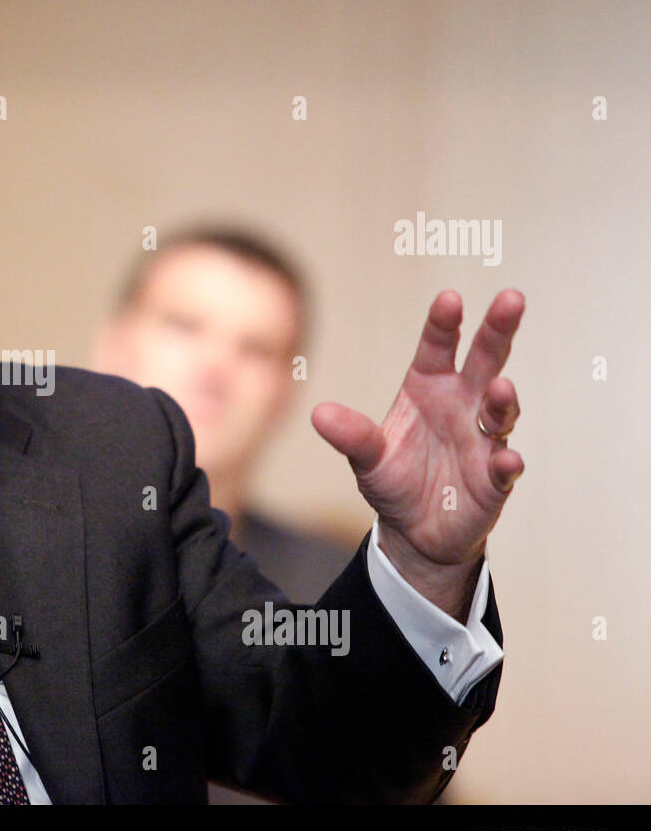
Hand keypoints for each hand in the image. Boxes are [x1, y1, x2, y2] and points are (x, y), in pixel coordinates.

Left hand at [311, 290, 524, 615]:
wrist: (415, 531)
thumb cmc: (394, 480)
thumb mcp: (367, 458)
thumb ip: (351, 435)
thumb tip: (320, 415)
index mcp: (428, 389)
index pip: (437, 348)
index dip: (444, 324)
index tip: (449, 299)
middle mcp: (462, 405)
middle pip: (485, 361)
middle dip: (498, 331)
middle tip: (511, 300)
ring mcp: (483, 440)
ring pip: (500, 410)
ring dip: (503, 399)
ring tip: (500, 388)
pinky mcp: (495, 479)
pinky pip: (504, 467)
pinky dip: (507, 463)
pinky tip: (505, 460)